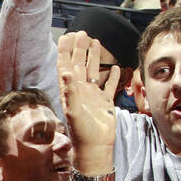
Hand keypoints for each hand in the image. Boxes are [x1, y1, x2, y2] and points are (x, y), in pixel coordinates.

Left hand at [57, 31, 117, 179]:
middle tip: (82, 32)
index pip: (66, 66)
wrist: (94, 148)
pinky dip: (112, 76)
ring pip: (93, 71)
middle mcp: (80, 91)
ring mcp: (93, 96)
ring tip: (95, 42)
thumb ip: (70, 90)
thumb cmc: (81, 132)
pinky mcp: (105, 103)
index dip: (65, 51)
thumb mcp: (73, 111)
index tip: (67, 36)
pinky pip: (109, 86)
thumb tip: (66, 71)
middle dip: (79, 49)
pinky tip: (115, 67)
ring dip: (93, 57)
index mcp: (70, 91)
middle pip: (79, 64)